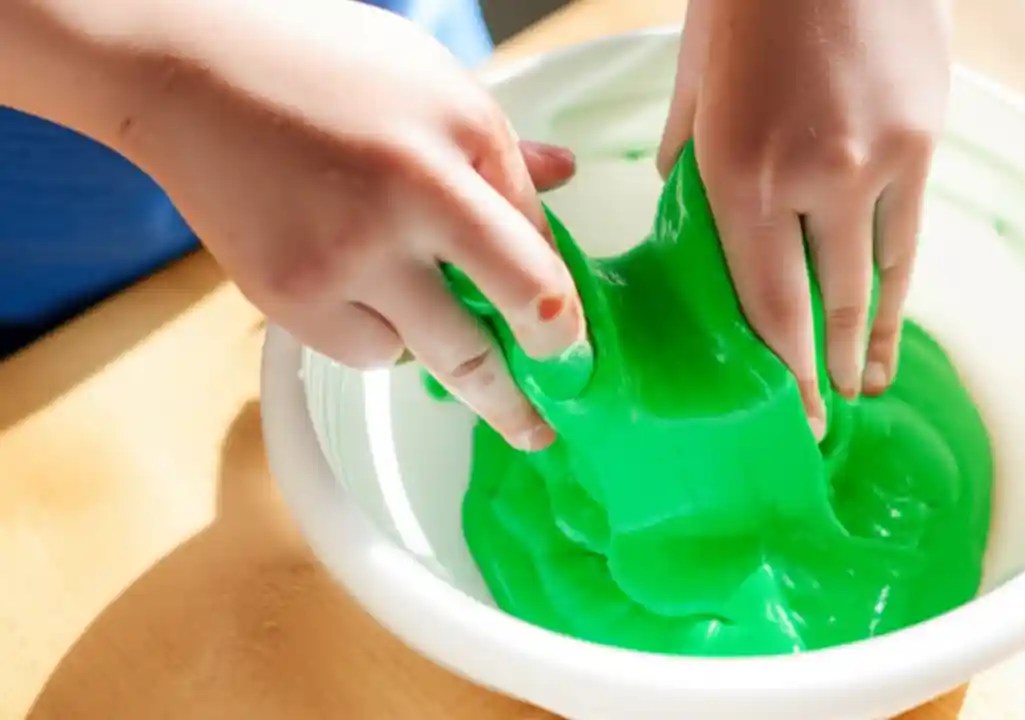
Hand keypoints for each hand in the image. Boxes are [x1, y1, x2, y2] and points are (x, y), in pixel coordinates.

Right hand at [113, 0, 584, 449]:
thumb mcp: (437, 85)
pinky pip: (365, 353)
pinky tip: (366, 282)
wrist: (194, 71)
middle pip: (476, 351)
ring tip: (424, 294)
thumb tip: (565, 179)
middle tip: (538, 433)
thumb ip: (504, 154)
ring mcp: (332, 268)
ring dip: (442, 343)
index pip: (533, 274)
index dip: (563, 322)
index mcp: (444, 164)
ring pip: (421, 356)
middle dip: (515, 403)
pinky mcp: (284, 300)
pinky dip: (382, 335)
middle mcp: (392, 224)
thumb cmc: (325, 63)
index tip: (572, 349)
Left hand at [659, 0, 950, 435]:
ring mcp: (876, 164)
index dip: (779, 369)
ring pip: (875, 278)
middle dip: (822, 371)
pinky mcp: (924, 142)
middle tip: (823, 420)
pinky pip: (910, 234)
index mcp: (736, 172)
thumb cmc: (746, 0)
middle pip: (821, 304)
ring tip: (866, 385)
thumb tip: (677, 204)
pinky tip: (892, 316)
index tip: (788, 416)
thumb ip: (687, 156)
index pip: (761, 301)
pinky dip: (900, 283)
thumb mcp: (694, 80)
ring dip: (870, 339)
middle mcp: (810, 181)